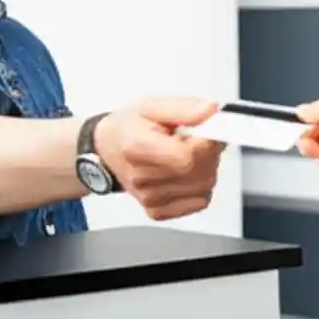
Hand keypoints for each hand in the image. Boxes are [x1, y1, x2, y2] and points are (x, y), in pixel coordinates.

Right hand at [94, 97, 224, 220]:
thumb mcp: (152, 106)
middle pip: (200, 173)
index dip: (205, 144)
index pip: (188, 157)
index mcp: (138, 147)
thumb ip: (183, 108)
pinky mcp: (157, 211)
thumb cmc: (129, 127)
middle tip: (195, 140)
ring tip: (188, 154)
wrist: (107, 149)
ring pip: (204, 188)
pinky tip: (186, 173)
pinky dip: (200, 186)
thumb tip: (210, 111)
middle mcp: (142, 178)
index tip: (202, 132)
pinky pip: (199, 201)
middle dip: (209, 154)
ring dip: (207, 169)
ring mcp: (149, 198)